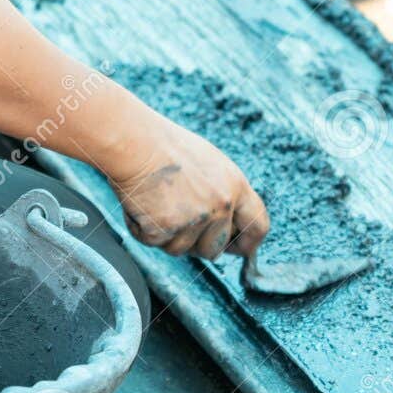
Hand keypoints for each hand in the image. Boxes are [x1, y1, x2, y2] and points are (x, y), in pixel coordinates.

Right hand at [104, 118, 269, 259]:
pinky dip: (144, 230)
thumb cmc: (167, 147)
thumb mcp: (211, 165)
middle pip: (215, 250)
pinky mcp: (165, 230)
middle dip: (197, 244)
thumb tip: (228, 225)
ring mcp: (193, 220)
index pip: (258, 227)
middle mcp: (219, 207)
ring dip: (167, 235)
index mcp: (235, 187)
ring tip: (157, 203)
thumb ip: (225, 195)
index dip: (247, 243)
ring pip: (181, 250)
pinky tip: (142, 205)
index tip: (238, 249)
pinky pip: (155, 244)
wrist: (134, 142)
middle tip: (178, 221)